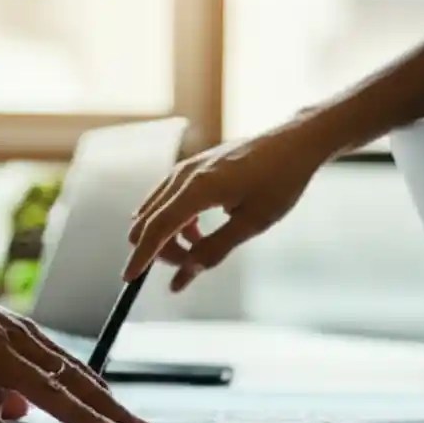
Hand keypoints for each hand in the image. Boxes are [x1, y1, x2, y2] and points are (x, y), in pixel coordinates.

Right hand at [124, 119, 332, 290]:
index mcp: (198, 188)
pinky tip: (198, 229)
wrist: (295, 144)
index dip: (141, 257)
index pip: (157, 229)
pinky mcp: (192, 167)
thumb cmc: (280, 181)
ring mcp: (185, 168)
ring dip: (170, 236)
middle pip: (150, 222)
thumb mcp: (252, 223)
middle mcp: (184, 175)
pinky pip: (168, 199)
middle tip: (191, 265)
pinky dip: (175, 220)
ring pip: (156, 211)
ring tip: (201, 247)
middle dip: (161, 250)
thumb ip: (215, 249)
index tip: (128, 279)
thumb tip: (186, 273)